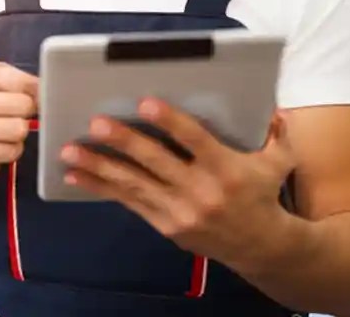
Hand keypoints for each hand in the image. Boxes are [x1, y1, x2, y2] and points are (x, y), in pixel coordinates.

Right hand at [0, 57, 38, 182]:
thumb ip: (15, 78)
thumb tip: (40, 78)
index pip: (16, 79)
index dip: (37, 89)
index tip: (41, 97)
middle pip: (23, 104)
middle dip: (27, 114)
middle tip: (18, 118)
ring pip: (19, 129)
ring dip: (19, 135)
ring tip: (6, 135)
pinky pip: (11, 150)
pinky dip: (11, 151)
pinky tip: (0, 149)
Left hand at [61, 98, 296, 268]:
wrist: (261, 248)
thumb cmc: (264, 194)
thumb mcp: (279, 161)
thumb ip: (276, 132)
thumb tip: (271, 105)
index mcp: (227, 169)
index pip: (195, 140)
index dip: (170, 121)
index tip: (145, 102)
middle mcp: (201, 191)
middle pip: (157, 161)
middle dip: (124, 141)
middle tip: (96, 123)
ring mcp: (180, 211)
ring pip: (134, 183)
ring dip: (99, 166)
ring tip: (70, 150)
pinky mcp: (165, 225)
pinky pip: (128, 201)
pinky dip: (100, 187)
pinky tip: (76, 174)